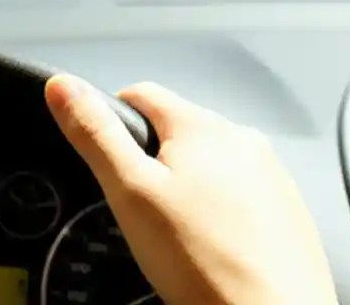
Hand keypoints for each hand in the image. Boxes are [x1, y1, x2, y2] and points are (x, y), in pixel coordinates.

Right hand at [44, 75, 336, 304]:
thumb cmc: (204, 263)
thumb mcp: (130, 192)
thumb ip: (95, 134)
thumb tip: (62, 86)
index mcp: (201, 126)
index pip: (140, 94)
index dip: (112, 122)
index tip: (109, 161)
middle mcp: (242, 139)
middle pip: (176, 129)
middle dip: (153, 161)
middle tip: (145, 211)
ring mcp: (270, 173)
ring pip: (210, 162)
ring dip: (189, 186)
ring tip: (182, 236)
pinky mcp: (287, 207)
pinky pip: (240, 192)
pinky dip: (221, 211)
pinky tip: (213, 246)